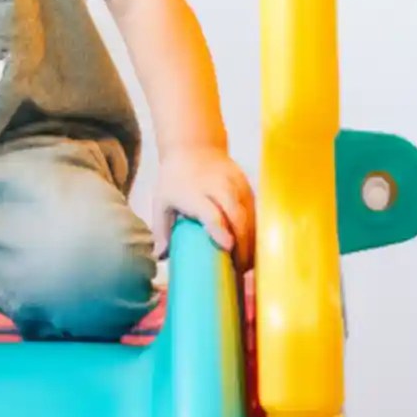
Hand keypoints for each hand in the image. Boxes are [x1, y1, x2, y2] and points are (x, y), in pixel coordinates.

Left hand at [154, 145, 255, 270]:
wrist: (195, 146)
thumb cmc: (175, 179)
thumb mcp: (161, 201)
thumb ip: (161, 229)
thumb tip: (160, 258)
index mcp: (194, 192)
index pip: (210, 212)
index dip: (219, 229)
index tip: (227, 247)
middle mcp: (218, 187)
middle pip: (236, 215)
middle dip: (242, 243)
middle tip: (240, 270)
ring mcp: (236, 186)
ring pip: (250, 215)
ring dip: (252, 241)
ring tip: (248, 265)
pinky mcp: (247, 187)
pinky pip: (256, 211)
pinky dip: (256, 232)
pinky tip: (254, 249)